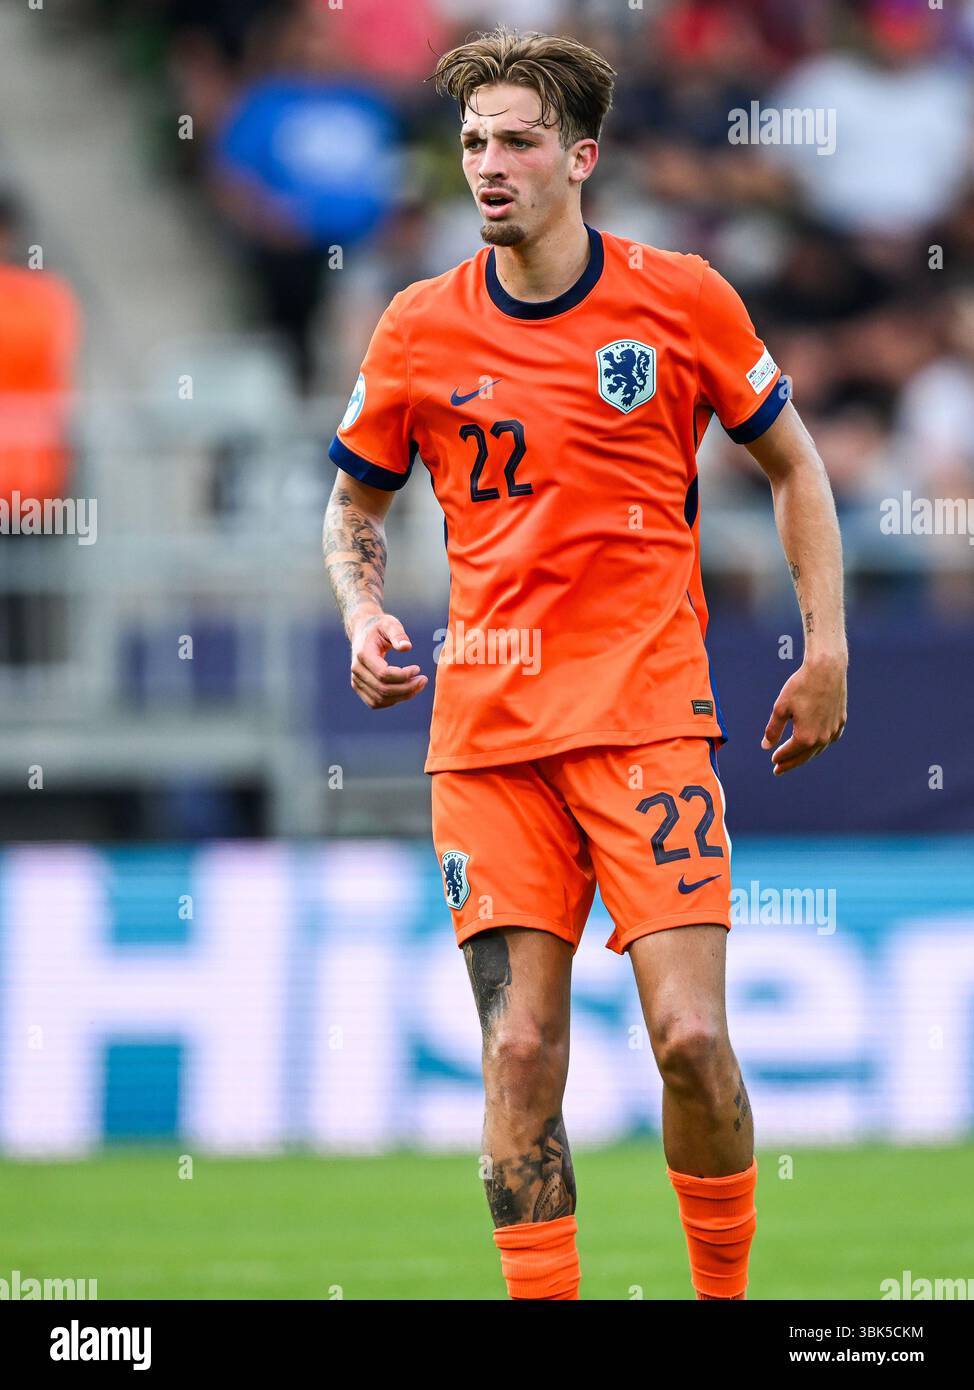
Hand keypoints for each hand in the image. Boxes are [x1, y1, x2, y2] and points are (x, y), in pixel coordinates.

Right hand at [349, 611, 427, 708]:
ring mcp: (356, 681)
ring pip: (380, 699)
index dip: (403, 675)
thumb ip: (398, 634)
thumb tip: (406, 647)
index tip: (418, 668)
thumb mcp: (390, 624)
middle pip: (383, 690)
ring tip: (418, 685)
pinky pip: (376, 702)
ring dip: (402, 696)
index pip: (384, 674)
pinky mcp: (359, 688)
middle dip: (407, 688)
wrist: (363, 632)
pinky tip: (406, 690)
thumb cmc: (379, 627)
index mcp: (363, 654)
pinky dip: (393, 700)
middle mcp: (357, 670)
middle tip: (423, 680)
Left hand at [761, 653, 846, 775]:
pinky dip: (821, 744)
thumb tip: (766, 747)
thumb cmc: (801, 687)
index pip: (789, 753)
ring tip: (796, 758)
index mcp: (805, 737)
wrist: (827, 669)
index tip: (773, 761)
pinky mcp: (841, 721)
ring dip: (805, 755)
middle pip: (804, 756)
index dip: (780, 758)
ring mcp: (834, 730)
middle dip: (790, 763)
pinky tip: (816, 743)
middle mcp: (822, 738)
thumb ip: (773, 730)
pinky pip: (830, 738)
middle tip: (779, 768)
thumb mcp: (780, 708)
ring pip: (818, 749)